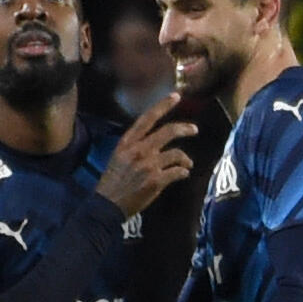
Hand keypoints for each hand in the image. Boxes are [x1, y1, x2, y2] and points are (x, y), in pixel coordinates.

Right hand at [94, 93, 196, 217]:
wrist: (108, 204)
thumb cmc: (112, 181)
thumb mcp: (118, 157)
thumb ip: (135, 147)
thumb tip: (154, 143)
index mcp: (128, 142)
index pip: (147, 118)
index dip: (163, 105)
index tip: (176, 96)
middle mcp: (139, 150)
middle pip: (168, 132)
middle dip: (185, 129)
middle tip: (194, 129)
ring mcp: (148, 165)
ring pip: (177, 154)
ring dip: (186, 159)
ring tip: (188, 164)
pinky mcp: (156, 180)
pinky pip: (178, 172)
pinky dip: (183, 172)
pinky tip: (183, 174)